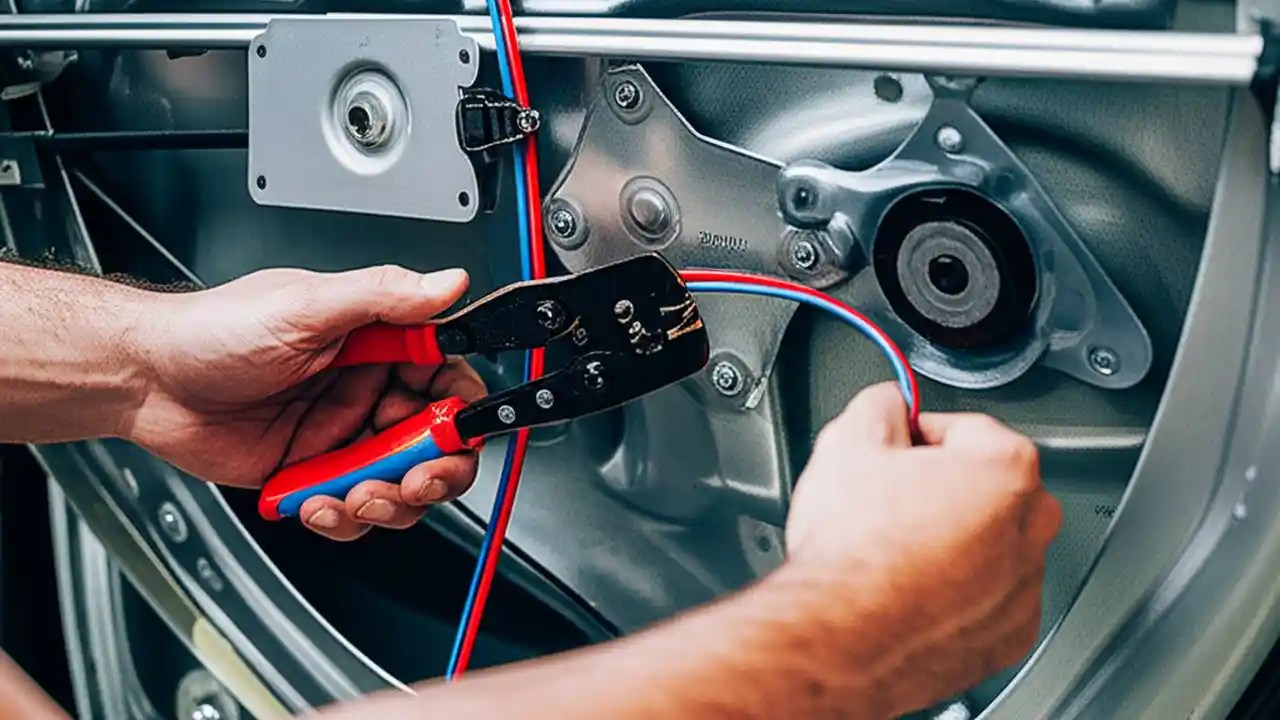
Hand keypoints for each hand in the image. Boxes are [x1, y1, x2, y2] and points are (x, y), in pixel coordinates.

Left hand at [127, 265, 486, 540]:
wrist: (147, 381)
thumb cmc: (214, 332)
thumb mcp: (305, 305)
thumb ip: (382, 296)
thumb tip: (448, 282)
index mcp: (377, 345)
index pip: (448, 379)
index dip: (460, 411)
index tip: (452, 431)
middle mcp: (367, 392)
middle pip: (436, 444)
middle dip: (435, 471)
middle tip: (414, 479)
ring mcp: (343, 437)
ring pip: (401, 485)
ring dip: (388, 501)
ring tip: (355, 495)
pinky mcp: (315, 476)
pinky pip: (351, 510)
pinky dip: (342, 518)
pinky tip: (318, 503)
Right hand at [784, 383, 1060, 717]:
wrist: (840, 639)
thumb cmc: (851, 554)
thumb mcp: (848, 442)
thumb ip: (880, 405)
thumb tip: (887, 406)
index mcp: (1004, 468)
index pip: (965, 428)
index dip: (918, 435)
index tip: (896, 449)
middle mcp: (1030, 529)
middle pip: (987, 486)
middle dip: (942, 487)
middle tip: (890, 499)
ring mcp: (1023, 588)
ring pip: (990, 544)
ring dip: (953, 541)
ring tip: (893, 551)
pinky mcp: (1007, 636)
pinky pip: (988, 598)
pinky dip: (958, 593)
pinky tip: (910, 590)